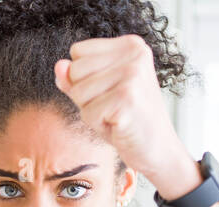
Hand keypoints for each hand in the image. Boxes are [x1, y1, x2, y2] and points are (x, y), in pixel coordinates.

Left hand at [54, 35, 198, 197]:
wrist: (159, 150)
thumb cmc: (128, 121)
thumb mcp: (99, 94)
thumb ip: (76, 78)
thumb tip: (58, 66)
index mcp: (130, 45)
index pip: (78, 52)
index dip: (85, 78)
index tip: (112, 92)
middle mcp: (134, 54)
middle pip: (75, 71)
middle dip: (86, 97)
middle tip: (114, 107)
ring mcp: (132, 74)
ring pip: (78, 92)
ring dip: (92, 112)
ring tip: (116, 116)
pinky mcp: (127, 98)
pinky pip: (87, 113)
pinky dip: (98, 126)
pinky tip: (119, 126)